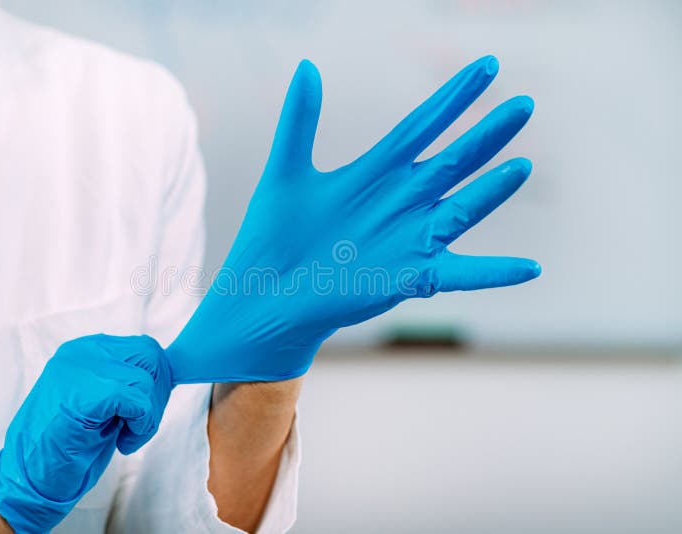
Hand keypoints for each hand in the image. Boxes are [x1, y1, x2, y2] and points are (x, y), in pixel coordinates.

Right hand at [0, 334, 171, 532]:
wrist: (31, 476)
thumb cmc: (69, 443)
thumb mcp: (102, 400)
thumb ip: (126, 378)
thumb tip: (168, 367)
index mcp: (83, 349)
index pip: (144, 348)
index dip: (157, 382)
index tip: (143, 413)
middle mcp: (80, 352)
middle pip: (150, 357)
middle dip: (156, 395)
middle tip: (138, 425)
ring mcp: (78, 371)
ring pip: (146, 382)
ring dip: (147, 417)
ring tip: (125, 437)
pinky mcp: (83, 396)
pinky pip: (138, 403)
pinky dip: (141, 427)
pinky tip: (122, 443)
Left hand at [166, 55, 539, 382]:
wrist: (264, 294)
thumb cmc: (272, 236)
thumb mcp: (285, 171)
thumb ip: (299, 121)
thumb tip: (307, 66)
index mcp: (374, 173)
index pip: (422, 126)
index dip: (454, 97)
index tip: (485, 65)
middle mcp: (401, 203)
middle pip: (453, 161)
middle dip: (488, 134)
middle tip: (524, 104)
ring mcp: (409, 240)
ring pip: (462, 210)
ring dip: (492, 191)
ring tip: (522, 166)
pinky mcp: (410, 277)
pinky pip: (460, 274)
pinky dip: (494, 272)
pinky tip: (530, 268)